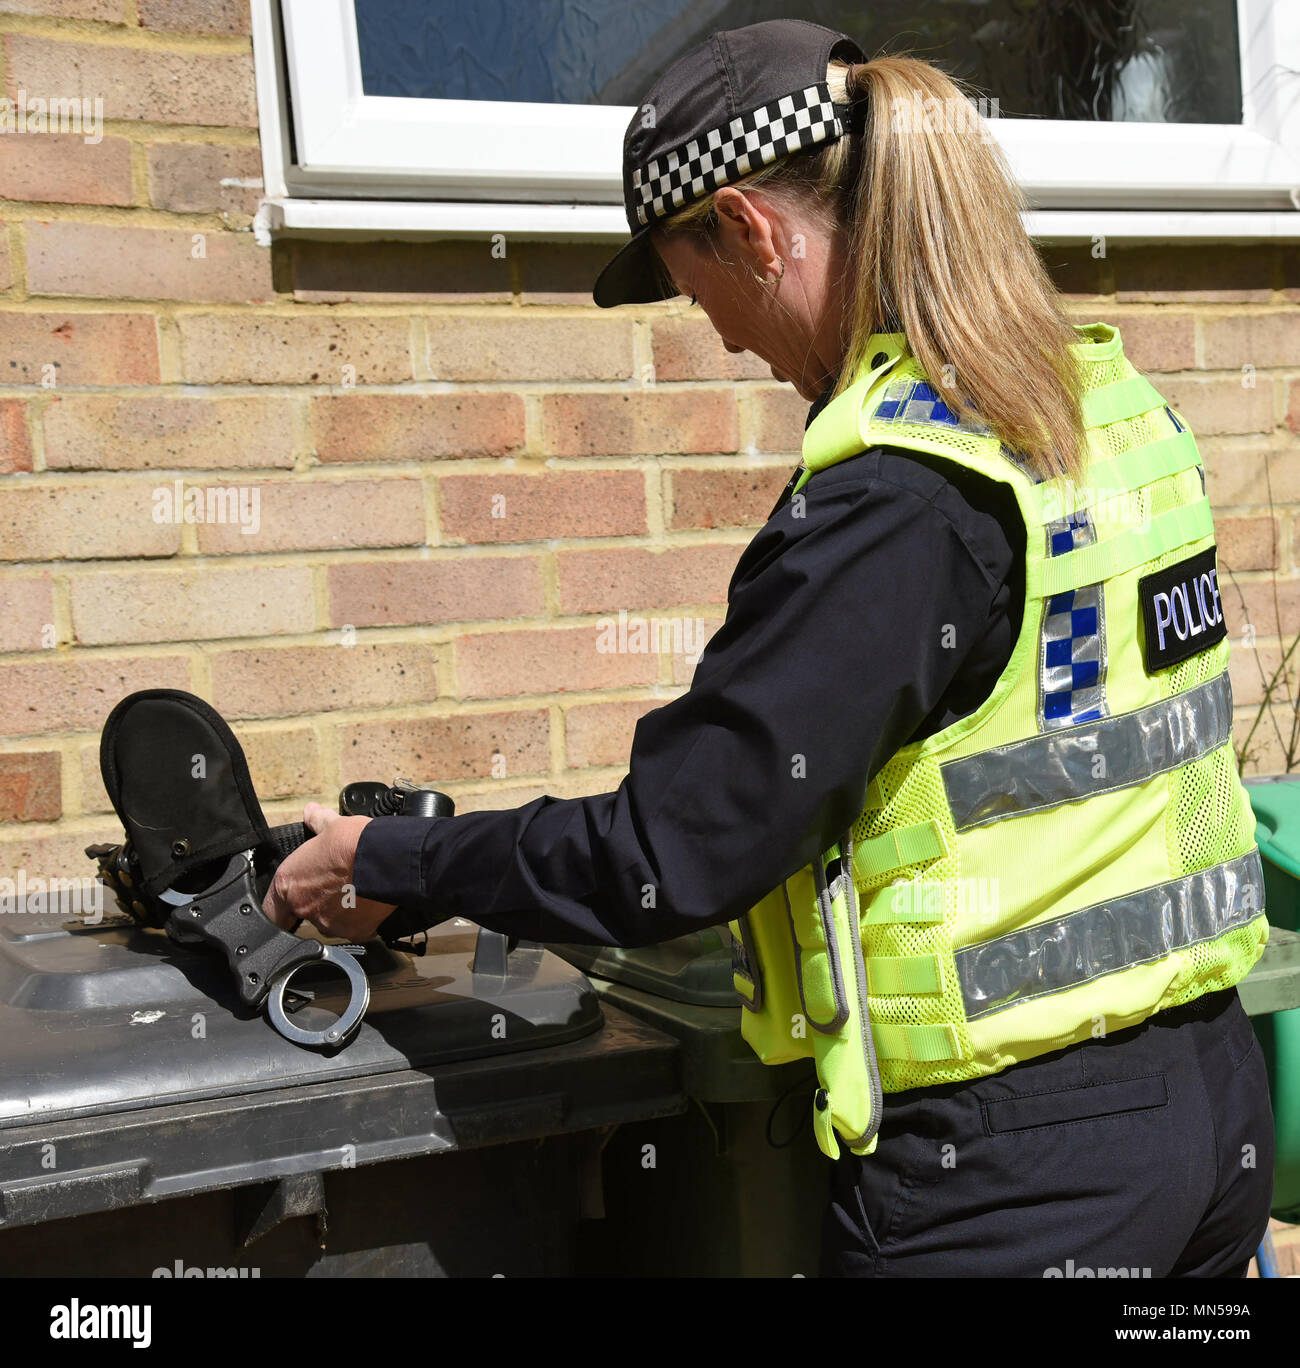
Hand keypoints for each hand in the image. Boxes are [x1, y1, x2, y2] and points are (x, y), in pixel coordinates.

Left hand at [262, 801, 396, 940]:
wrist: (387, 860)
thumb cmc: (355, 844)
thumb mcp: (332, 825)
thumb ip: (317, 821)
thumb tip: (311, 811)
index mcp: (290, 885)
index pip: (271, 907)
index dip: (284, 902)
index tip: (295, 897)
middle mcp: (305, 908)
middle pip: (306, 912)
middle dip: (320, 899)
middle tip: (338, 883)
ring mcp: (330, 924)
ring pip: (331, 921)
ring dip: (341, 909)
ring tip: (358, 889)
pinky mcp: (355, 933)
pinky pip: (355, 927)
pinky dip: (361, 918)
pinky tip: (371, 900)